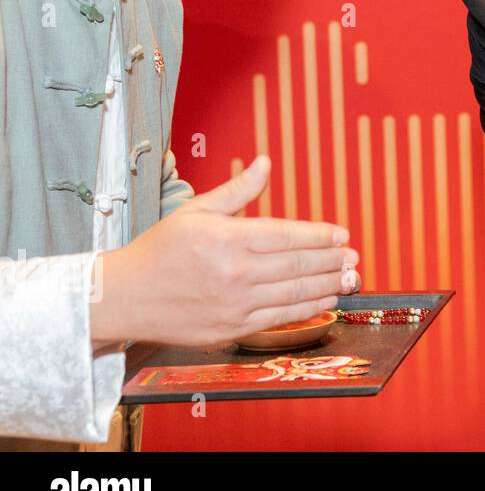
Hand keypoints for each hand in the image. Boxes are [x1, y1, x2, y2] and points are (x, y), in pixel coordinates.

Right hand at [90, 156, 358, 347]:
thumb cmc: (159, 250)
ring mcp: (235, 304)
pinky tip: (325, 299)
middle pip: (298, 265)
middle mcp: (235, 272)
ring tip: (349, 276)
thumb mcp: (195, 211)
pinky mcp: (232, 328)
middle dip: (332, 260)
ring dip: (328, 284)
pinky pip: (280, 318)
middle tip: (354, 256)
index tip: (342, 235)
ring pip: (295, 293)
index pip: (287, 236)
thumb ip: (237, 191)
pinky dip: (308, 309)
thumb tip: (265, 162)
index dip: (320, 236)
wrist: (124, 297)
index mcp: (228, 239)